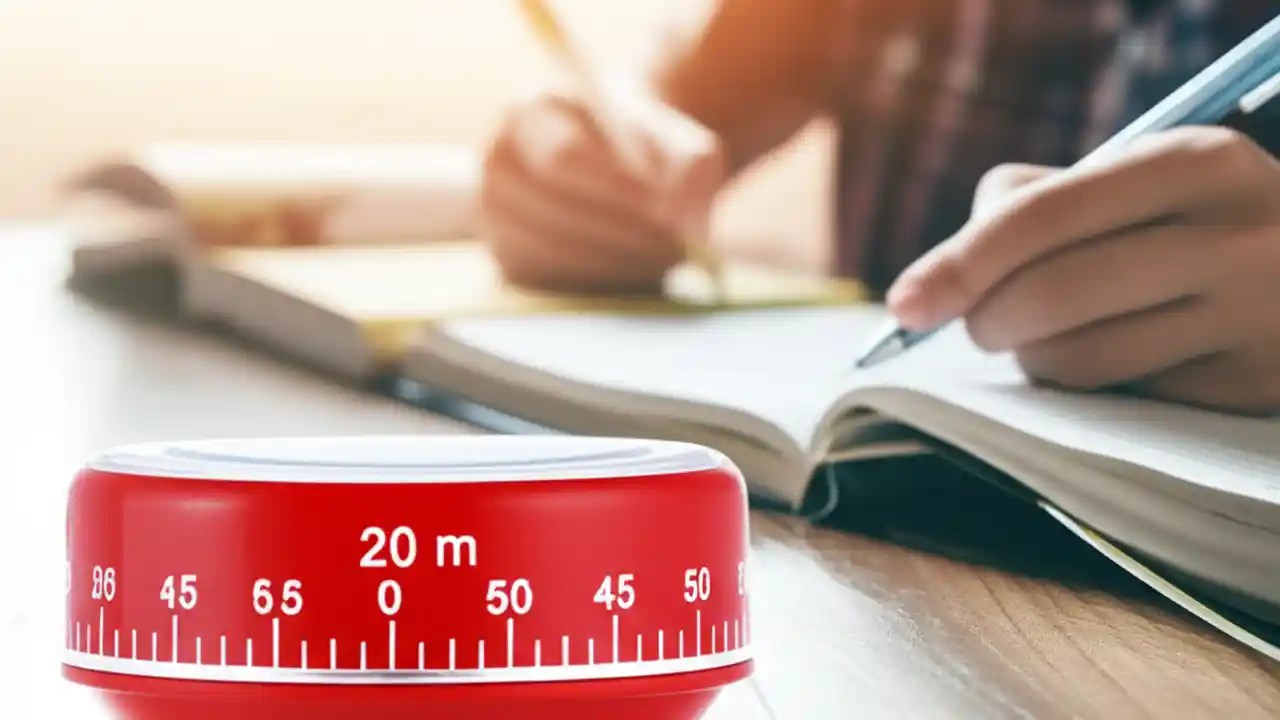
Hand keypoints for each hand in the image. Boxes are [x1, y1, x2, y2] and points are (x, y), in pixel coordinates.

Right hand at [481, 84, 725, 293]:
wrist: (614, 168)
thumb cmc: (645, 148)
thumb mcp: (676, 137)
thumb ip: (689, 164)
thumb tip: (678, 217)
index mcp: (532, 109)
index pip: (565, 156)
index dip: (617, 189)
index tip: (663, 209)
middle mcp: (498, 158)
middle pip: (556, 209)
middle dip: (624, 232)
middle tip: (675, 245)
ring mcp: (493, 212)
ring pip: (554, 251)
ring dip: (618, 260)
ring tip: (666, 255)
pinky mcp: (505, 258)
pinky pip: (552, 281)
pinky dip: (599, 280)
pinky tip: (634, 267)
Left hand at [887, 127, 1279, 413]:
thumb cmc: (1194, 220)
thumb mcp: (1139, 179)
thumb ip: (1038, 200)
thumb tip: (946, 270)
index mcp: (1195, 164)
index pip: (1044, 217)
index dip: (961, 263)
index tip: (906, 304)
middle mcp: (1233, 239)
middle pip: (1051, 297)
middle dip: (987, 320)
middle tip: (983, 325)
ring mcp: (1251, 321)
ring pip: (1078, 360)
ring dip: (1032, 358)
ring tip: (1048, 334)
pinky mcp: (1250, 389)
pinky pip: (1121, 400)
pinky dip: (1087, 385)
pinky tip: (1109, 356)